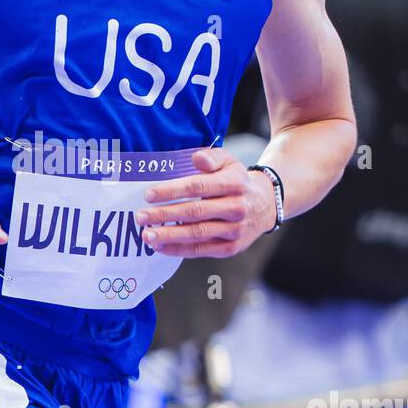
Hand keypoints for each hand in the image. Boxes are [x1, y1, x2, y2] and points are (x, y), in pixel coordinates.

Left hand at [135, 147, 276, 257]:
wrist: (266, 205)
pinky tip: (160, 246)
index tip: (149, 194)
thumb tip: (196, 158)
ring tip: (146, 235)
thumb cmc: (237, 181)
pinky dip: (178, 250)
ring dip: (169, 235)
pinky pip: (201, 250)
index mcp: (234, 183)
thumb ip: (211, 157)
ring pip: (197, 234)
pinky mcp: (230, 248)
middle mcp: (236, 208)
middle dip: (164, 214)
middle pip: (195, 212)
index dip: (172, 191)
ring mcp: (235, 230)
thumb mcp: (229, 162)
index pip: (198, 187)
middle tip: (141, 216)